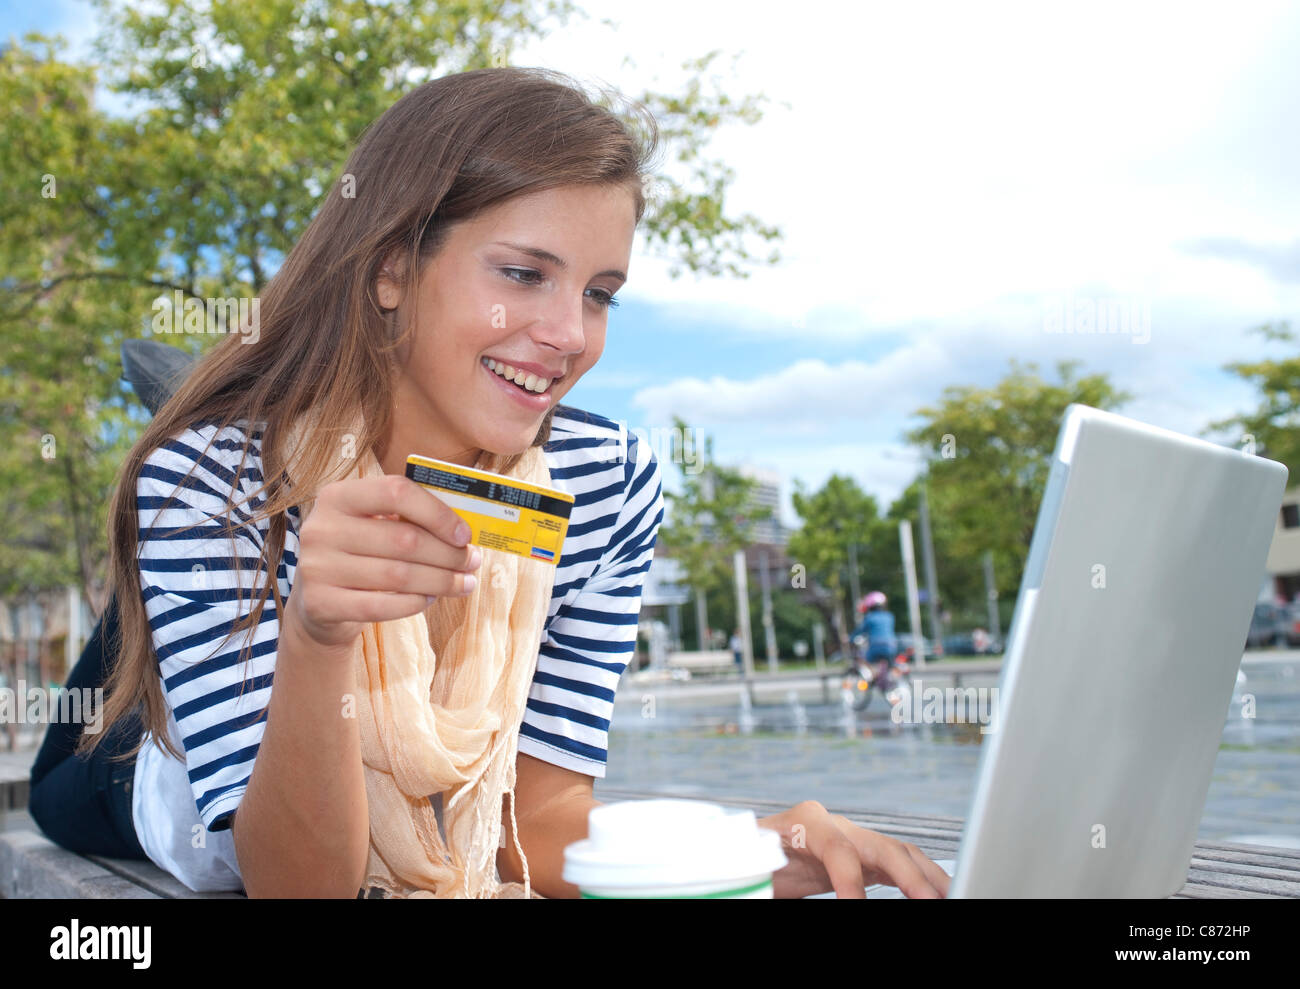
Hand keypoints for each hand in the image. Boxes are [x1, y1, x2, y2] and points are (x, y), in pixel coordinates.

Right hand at [285, 473, 482, 649]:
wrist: (314, 602)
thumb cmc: (359, 554)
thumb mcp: (372, 524)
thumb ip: (409, 518)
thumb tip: (465, 530)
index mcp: (338, 496)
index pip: (396, 492)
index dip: (437, 513)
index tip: (464, 534)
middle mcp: (322, 528)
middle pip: (404, 539)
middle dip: (449, 554)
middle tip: (472, 562)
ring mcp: (317, 567)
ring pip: (399, 576)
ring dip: (441, 581)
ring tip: (464, 583)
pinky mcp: (321, 604)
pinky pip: (382, 606)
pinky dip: (415, 603)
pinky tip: (432, 598)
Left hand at [757, 800, 949, 898]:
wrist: (740, 851)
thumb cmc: (742, 860)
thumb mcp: (750, 868)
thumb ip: (766, 879)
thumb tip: (789, 884)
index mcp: (803, 822)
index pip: (837, 847)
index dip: (849, 879)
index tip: (854, 906)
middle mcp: (834, 824)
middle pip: (883, 844)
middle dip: (911, 876)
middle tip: (931, 902)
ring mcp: (853, 837)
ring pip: (901, 854)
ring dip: (929, 878)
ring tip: (952, 897)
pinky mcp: (863, 856)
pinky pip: (898, 866)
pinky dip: (921, 881)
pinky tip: (938, 895)